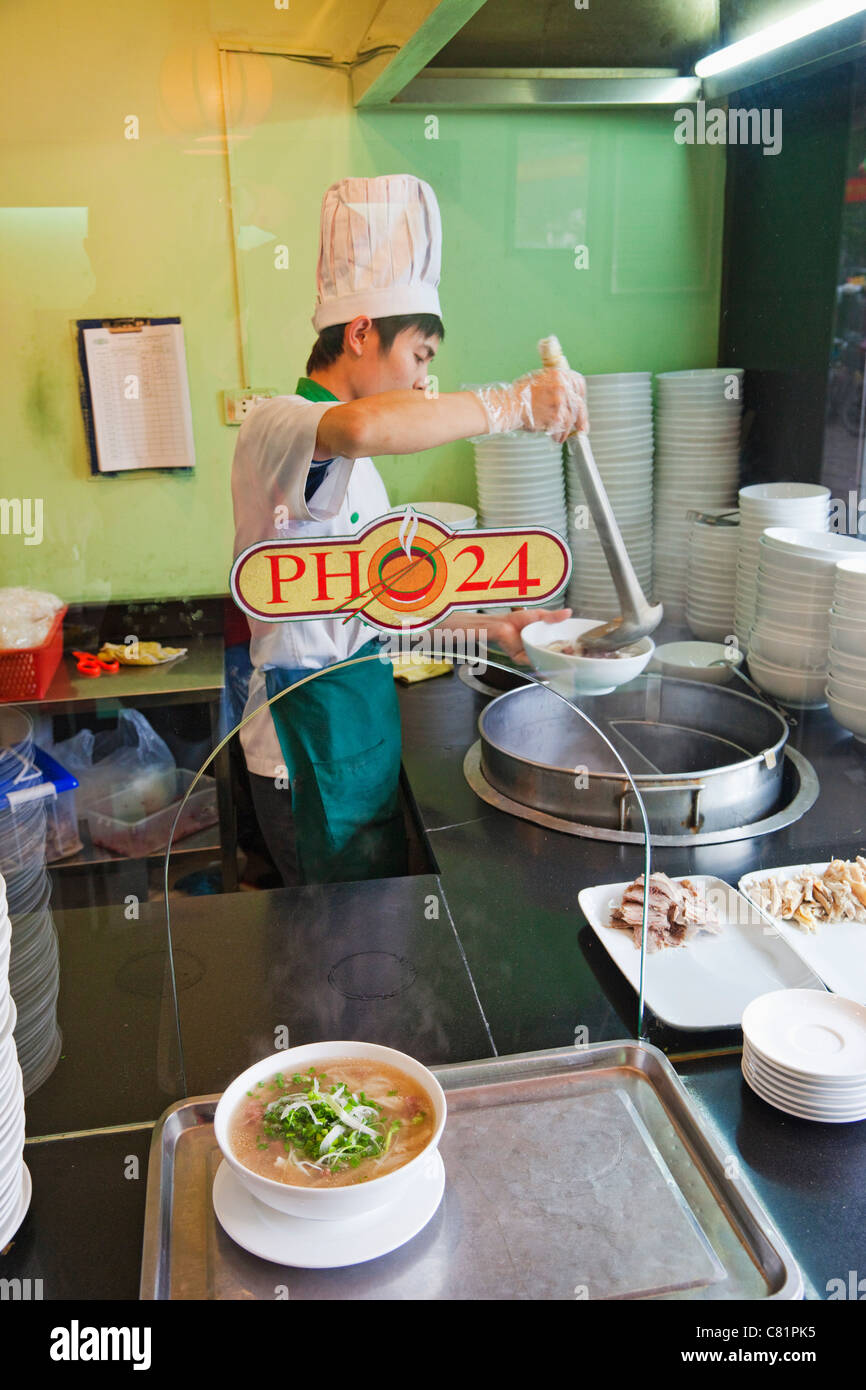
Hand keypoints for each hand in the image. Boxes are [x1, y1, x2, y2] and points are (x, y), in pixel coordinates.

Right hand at [472, 369, 587, 442]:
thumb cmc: (518, 395)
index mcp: (559, 374)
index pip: (579, 384)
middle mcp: (562, 386)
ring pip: (572, 419)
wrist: (508, 405)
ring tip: (562, 436)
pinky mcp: (555, 417)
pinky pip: (563, 428)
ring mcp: (560, 402)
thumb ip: (553, 385)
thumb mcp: (538, 381)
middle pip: (579, 404)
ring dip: (568, 430)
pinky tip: (556, 438)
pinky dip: (560, 435)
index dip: (581, 397)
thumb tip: (565, 397)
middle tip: (582, 428)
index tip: (580, 406)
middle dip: (581, 419)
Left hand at [488, 607, 572, 664]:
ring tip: (562, 659)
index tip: (577, 647)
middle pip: (554, 655)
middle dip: (563, 657)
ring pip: (544, 661)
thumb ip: (554, 616)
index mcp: (545, 639)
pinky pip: (532, 663)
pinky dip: (539, 663)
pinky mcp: (522, 659)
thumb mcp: (539, 615)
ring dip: (553, 662)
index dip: (568, 647)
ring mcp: (531, 654)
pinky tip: (546, 661)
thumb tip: (568, 612)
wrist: (501, 623)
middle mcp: (539, 648)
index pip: (559, 645)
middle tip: (572, 654)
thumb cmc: (518, 619)